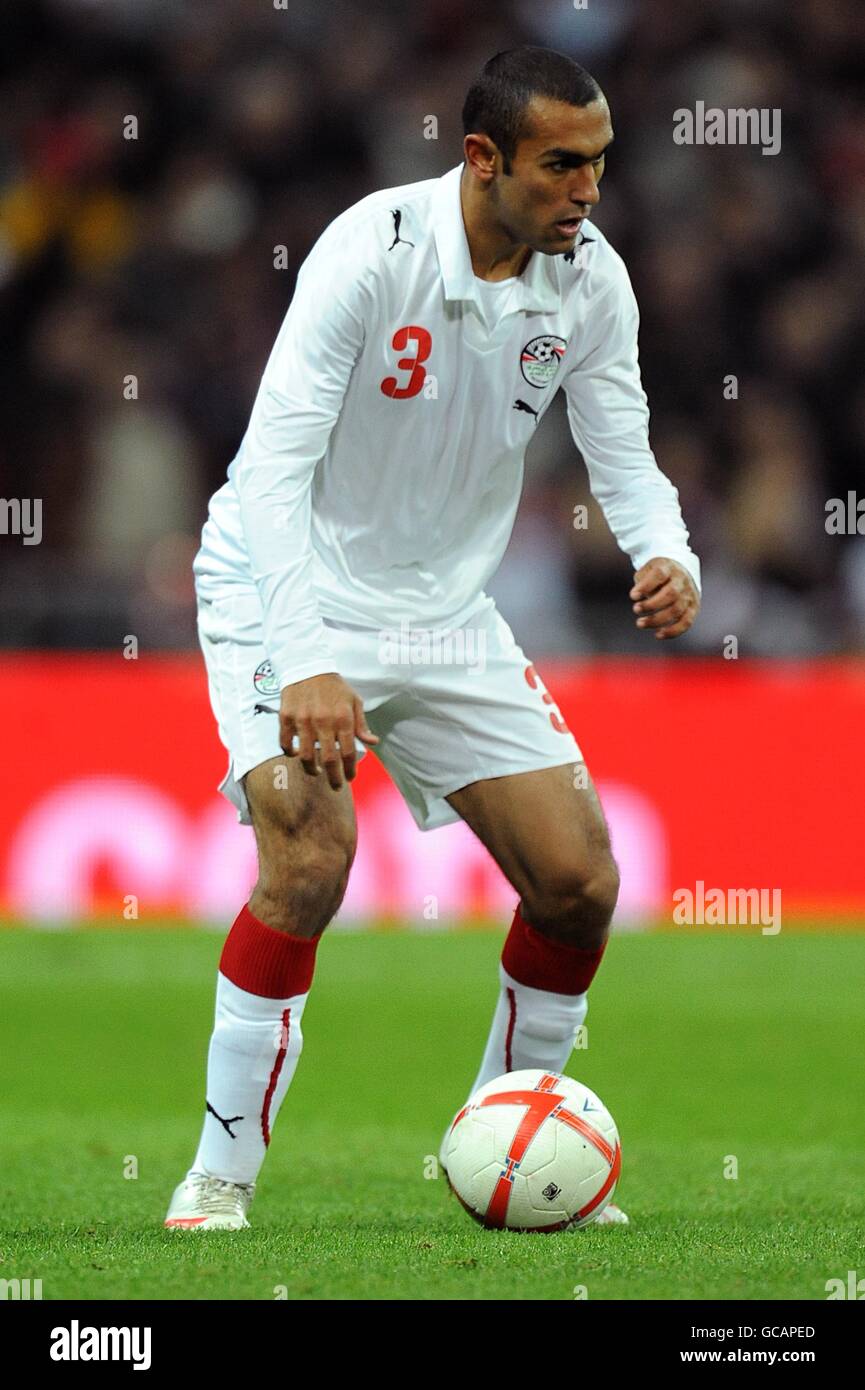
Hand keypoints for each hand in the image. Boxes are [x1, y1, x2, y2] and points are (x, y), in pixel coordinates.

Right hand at [279, 672, 378, 787]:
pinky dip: (290, 753)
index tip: (350, 778)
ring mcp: (303, 720)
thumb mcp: (354, 701)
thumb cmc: (334, 687)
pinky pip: (285, 743)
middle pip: (328, 759)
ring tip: (315, 772)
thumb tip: (373, 742)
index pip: (348, 752)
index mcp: (342, 718)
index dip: (349, 770)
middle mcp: (323, 721)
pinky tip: (296, 754)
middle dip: (333, 778)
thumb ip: (362, 724)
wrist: (307, 666)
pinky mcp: (286, 717)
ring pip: (305, 756)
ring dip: (311, 769)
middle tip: (335, 786)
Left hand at [630, 558, 699, 640]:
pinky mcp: (694, 608)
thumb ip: (641, 580)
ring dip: (657, 620)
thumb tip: (637, 595)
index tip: (633, 596)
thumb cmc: (659, 574)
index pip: (659, 574)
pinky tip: (658, 635)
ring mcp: (689, 594)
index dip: (646, 586)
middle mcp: (682, 580)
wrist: (681, 572)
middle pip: (671, 593)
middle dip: (652, 604)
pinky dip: (673, 631)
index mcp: (669, 567)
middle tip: (636, 609)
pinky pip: (686, 622)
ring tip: (640, 623)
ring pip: (677, 610)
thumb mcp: (648, 570)